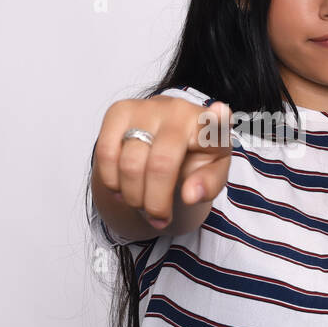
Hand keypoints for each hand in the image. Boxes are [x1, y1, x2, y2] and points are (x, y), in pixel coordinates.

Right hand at [94, 95, 233, 230]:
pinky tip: (123, 186)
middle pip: (161, 165)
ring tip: (141, 203)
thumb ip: (209, 185)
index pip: (212, 126)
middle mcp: (178, 109)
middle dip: (156, 203)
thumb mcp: (211, 174)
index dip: (216, 120)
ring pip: (130, 164)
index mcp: (207, 126)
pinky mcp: (119, 111)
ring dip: (133, 197)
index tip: (220, 113)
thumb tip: (190, 194)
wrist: (162, 139)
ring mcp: (147, 107)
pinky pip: (106, 154)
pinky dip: (112, 181)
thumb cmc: (192, 157)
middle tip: (159, 218)